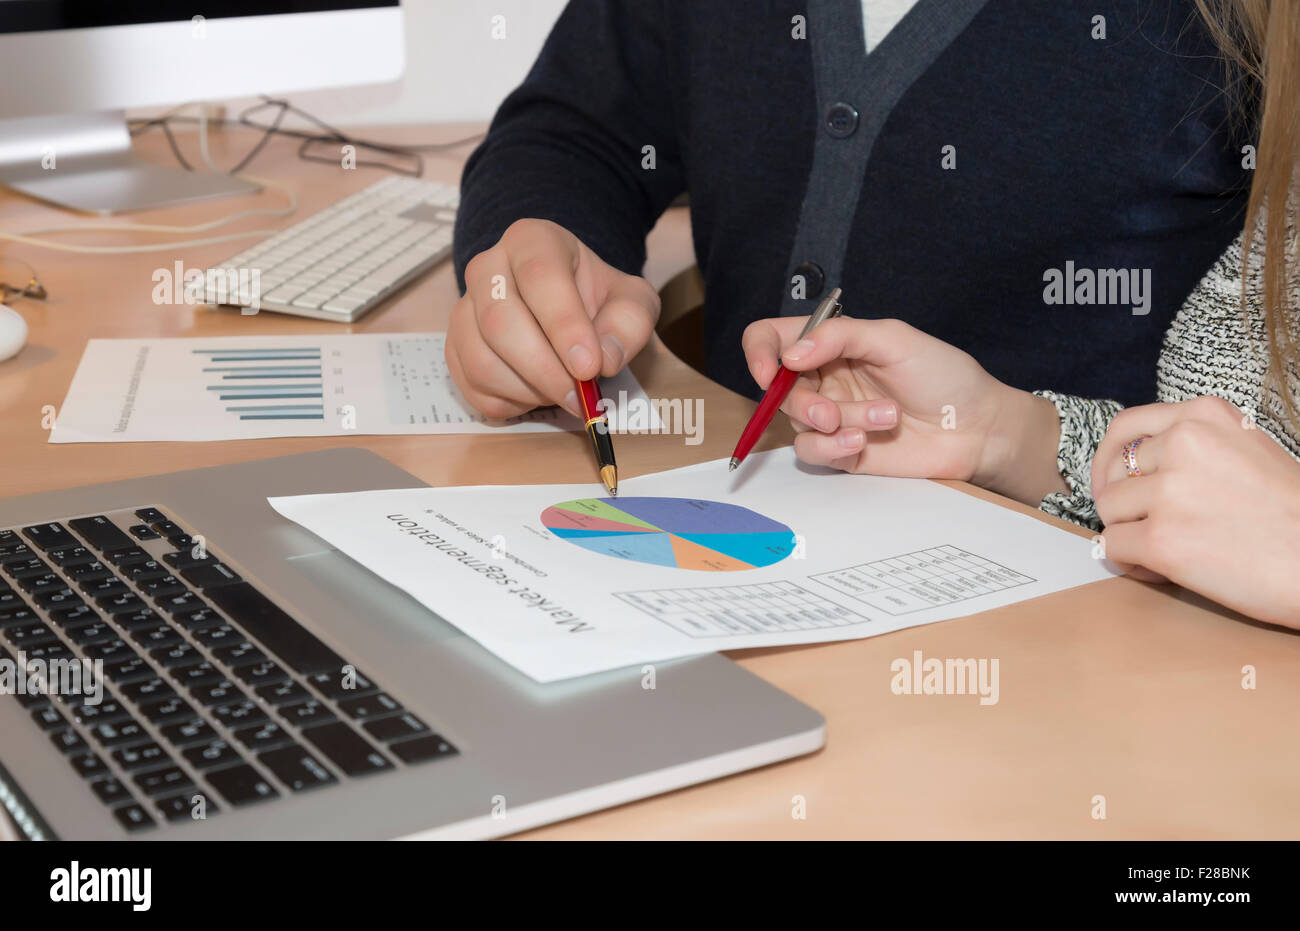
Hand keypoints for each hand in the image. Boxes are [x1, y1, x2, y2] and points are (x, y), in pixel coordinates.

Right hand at [447, 219, 660, 418]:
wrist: (566, 310)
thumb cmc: (597, 302)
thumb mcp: (631, 302)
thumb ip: (629, 324)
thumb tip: (605, 359)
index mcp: (532, 241)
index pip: (539, 276)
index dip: (564, 326)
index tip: (589, 367)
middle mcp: (487, 268)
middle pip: (499, 322)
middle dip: (544, 369)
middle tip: (580, 396)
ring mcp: (464, 310)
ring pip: (481, 360)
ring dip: (528, 391)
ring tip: (563, 393)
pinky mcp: (454, 349)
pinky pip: (473, 386)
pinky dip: (511, 403)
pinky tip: (537, 393)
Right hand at [740, 316, 1067, 504]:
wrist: (975, 428)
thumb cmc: (944, 376)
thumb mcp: (894, 339)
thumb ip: (840, 336)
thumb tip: (789, 356)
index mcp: (831, 342)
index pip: (771, 338)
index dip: (760, 353)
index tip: (770, 373)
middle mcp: (824, 377)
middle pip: (777, 388)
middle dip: (802, 402)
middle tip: (832, 412)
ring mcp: (831, 415)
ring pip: (799, 423)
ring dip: (838, 423)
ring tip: (885, 419)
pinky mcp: (840, 449)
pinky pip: (811, 451)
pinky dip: (833, 448)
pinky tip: (863, 444)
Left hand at [1092, 396, 1299, 626]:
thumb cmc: (1292, 515)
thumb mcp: (1247, 450)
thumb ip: (1195, 446)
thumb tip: (1136, 463)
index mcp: (1205, 414)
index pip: (1127, 427)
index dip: (1109, 459)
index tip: (1112, 481)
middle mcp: (1184, 442)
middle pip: (1115, 474)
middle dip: (1124, 504)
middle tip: (1147, 526)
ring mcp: (1170, 490)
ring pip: (1110, 510)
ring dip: (1130, 534)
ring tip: (1169, 550)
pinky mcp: (1161, 538)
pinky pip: (1112, 547)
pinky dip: (1131, 563)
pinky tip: (1163, 570)